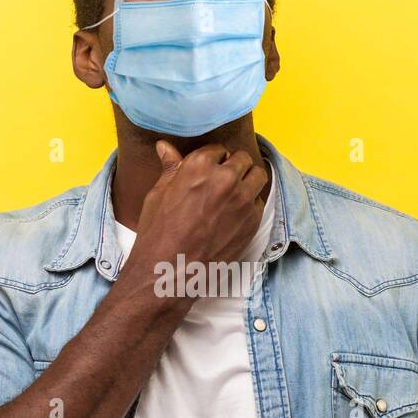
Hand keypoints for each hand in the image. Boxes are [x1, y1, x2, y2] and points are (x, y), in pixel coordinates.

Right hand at [125, 140, 267, 275]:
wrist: (170, 271)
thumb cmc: (158, 233)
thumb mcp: (158, 195)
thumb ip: (170, 168)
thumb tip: (165, 146)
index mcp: (199, 166)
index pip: (217, 149)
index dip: (213, 159)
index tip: (209, 168)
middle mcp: (225, 178)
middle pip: (242, 158)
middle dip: (233, 166)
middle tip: (223, 180)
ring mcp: (242, 200)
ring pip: (258, 175)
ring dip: (248, 179)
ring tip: (235, 192)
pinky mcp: (252, 221)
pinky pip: (259, 201)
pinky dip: (250, 204)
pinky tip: (234, 214)